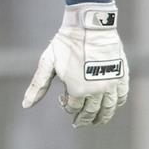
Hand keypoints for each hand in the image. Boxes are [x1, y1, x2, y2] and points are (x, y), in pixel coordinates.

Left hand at [22, 2, 128, 126]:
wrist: (90, 25)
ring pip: (109, 108)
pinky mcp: (122, 75)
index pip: (73, 108)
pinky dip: (117, 104)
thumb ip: (38, 86)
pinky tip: (112, 106)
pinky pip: (121, 96)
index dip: (67, 107)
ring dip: (103, 117)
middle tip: (79, 123)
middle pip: (91, 112)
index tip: (61, 100)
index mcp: (78, 89)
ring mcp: (111, 83)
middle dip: (84, 119)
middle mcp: (96, 90)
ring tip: (98, 122)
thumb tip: (25, 106)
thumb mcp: (48, 64)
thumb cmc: (65, 43)